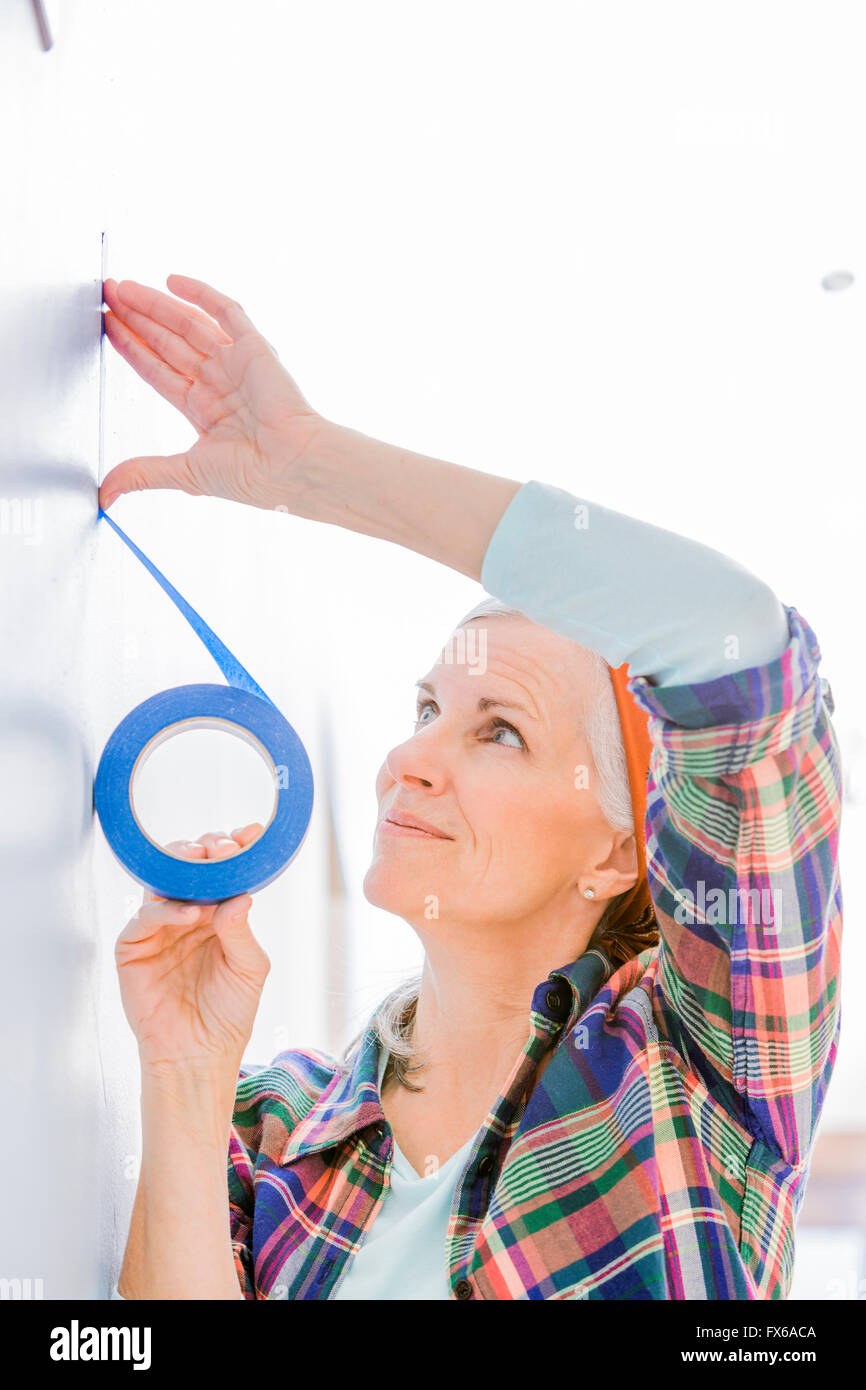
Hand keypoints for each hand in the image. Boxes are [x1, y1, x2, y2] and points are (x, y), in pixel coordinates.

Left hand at [99, 274, 331, 511]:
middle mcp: (217, 381)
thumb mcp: (186, 474)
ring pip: (187, 324)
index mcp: (202, 409)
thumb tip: (106, 493)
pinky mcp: (255, 348)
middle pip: (166, 341)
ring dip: (155, 304)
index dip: (130, 347)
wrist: (292, 466)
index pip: (156, 369)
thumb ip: (144, 473)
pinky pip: (227, 312)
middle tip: (108, 294)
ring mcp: (235, 363)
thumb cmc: (252, 476)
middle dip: (135, 318)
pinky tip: (173, 280)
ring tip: (124, 287)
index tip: (107, 326)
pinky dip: (201, 294)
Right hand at [115, 824, 269, 1073]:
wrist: (199, 1055)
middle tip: (221, 847)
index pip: (221, 872)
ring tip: (202, 862)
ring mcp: (158, 928)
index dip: (233, 849)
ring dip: (179, 866)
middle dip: (205, 850)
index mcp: (216, 914)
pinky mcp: (133, 947)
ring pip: (160, 881)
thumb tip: (240, 895)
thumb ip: (242, 930)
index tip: (250, 833)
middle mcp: (185, 915)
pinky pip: (144, 916)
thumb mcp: (249, 968)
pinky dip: (165, 909)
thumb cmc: (228, 1013)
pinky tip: (190, 914)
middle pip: (186, 866)